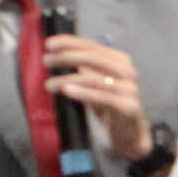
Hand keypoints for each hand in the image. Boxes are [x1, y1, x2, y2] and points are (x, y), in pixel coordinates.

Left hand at [46, 34, 155, 176]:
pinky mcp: (128, 107)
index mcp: (120, 60)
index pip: (92, 46)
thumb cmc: (110, 107)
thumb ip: (83, 69)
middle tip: (46, 61)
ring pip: (92, 78)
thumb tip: (56, 55)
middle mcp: (127, 71)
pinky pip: (101, 97)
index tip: (49, 44)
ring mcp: (129, 89)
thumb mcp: (95, 84)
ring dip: (66, 79)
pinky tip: (66, 90)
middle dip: (66, 57)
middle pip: (92, 58)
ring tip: (49, 84)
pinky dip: (82, 93)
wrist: (131, 134)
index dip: (69, 42)